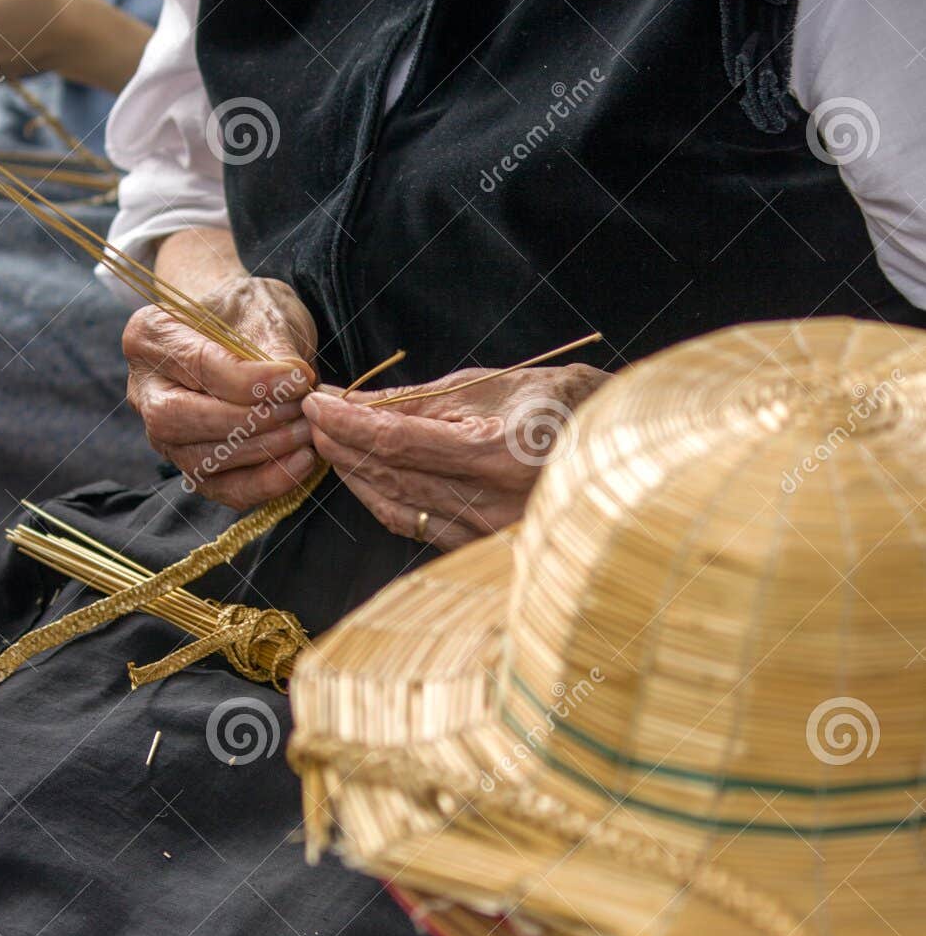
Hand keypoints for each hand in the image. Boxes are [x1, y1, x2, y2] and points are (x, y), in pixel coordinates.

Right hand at [124, 275, 318, 509]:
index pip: (197, 365)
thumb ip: (274, 347)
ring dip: (261, 453)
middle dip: (248, 421)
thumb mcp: (264, 309)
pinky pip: (220, 487)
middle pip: (180, 419)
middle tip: (299, 410)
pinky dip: (263, 482)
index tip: (300, 379)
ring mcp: (162, 433)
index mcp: (152, 336)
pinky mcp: (189, 464)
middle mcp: (145, 389)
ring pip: (198, 460)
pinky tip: (299, 463)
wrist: (245, 325)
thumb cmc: (249, 310)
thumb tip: (295, 385)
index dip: (252, 381)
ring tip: (305, 433)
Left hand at [304, 362, 609, 551]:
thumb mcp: (496, 386)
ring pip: (398, 506)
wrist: (622, 452)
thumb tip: (358, 401)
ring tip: (330, 441)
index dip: (349, 422)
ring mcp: (489, 534)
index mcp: (500, 454)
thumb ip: (423, 400)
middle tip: (313, 418)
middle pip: (392, 477)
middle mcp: (493, 503)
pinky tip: (365, 475)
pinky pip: (418, 525)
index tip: (317, 401)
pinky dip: (383, 498)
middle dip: (344, 445)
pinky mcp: (484, 549)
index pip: (398, 441)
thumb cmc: (564, 405)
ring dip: (356, 474)